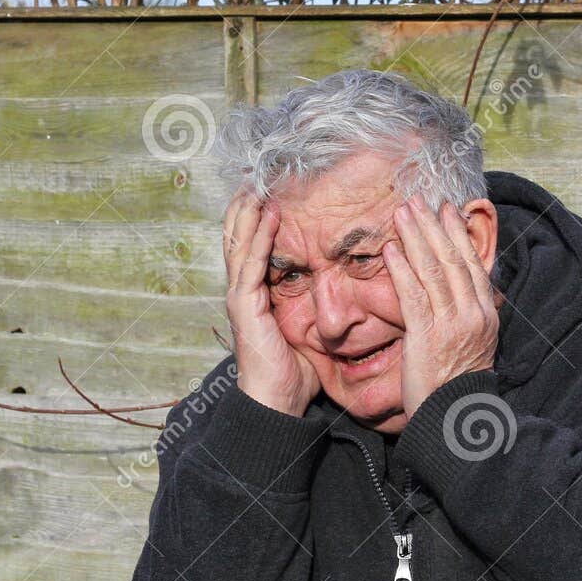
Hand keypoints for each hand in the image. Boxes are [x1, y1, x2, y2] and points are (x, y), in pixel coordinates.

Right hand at [223, 189, 319, 416]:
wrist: (276, 404)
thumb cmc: (293, 374)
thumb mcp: (307, 333)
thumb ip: (314, 311)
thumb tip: (343, 300)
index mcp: (255, 296)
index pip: (252, 249)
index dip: (257, 220)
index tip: (268, 192)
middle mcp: (243, 292)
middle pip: (238, 239)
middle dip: (246, 207)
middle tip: (256, 176)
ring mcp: (241, 297)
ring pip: (240, 243)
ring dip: (250, 212)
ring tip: (258, 183)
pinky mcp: (245, 305)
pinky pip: (251, 263)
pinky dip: (259, 236)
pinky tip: (268, 214)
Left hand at [383, 193, 499, 421]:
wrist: (455, 416)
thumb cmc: (458, 383)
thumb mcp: (474, 344)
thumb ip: (468, 314)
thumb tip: (462, 289)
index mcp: (486, 314)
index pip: (472, 264)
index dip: (458, 235)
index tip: (446, 211)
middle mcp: (473, 314)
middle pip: (452, 259)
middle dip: (434, 226)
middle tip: (419, 201)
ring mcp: (451, 324)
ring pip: (433, 270)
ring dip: (416, 237)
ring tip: (402, 213)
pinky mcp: (427, 335)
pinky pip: (413, 295)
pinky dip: (401, 269)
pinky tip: (390, 250)